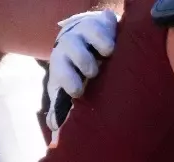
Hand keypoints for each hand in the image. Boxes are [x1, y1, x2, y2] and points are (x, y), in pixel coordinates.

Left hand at [46, 9, 118, 136]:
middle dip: (80, 59)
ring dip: (97, 41)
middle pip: (71, 48)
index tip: (77, 91)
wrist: (83, 39)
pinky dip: (110, 26)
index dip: (68, 80)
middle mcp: (71, 46)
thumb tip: (55, 129)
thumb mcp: (71, 90)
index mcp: (63, 65)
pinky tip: (118, 36)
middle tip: (93, 70)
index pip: (61, 71)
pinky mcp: (102, 21)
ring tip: (108, 52)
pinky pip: (104, 20)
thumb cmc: (80, 74)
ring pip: (88, 31)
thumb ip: (64, 108)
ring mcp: (86, 32)